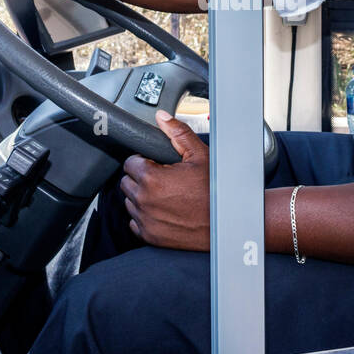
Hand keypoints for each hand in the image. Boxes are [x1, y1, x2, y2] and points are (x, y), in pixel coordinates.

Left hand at [120, 111, 209, 250]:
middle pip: (127, 182)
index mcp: (152, 178)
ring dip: (142, 197)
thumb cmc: (215, 189)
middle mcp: (145, 200)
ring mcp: (146, 220)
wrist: (226, 221)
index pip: (130, 163)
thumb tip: (162, 117)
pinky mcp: (150, 236)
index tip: (156, 164)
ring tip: (165, 194)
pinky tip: (163, 210)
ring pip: (130, 202)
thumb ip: (178, 133)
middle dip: (141, 178)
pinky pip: (135, 222)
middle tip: (162, 178)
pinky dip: (145, 216)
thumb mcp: (200, 155)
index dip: (143, 161)